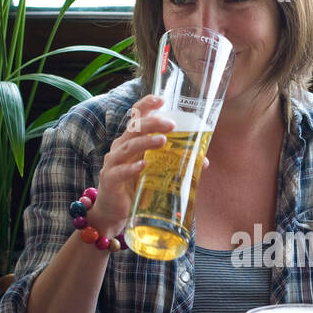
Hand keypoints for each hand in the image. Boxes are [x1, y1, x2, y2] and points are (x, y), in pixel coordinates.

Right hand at [91, 95, 209, 239]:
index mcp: (130, 141)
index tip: (160, 100)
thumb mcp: (154, 171)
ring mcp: (113, 163)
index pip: (136, 118)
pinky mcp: (110, 180)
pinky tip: (144, 165)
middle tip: (171, 124)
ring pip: (128, 147)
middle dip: (152, 124)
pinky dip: (132, 168)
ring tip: (163, 141)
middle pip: (134, 129)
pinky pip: (120, 171)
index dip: (146, 106)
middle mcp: (120, 148)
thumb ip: (173, 162)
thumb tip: (203, 161)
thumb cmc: (134, 187)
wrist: (113, 212)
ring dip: (146, 143)